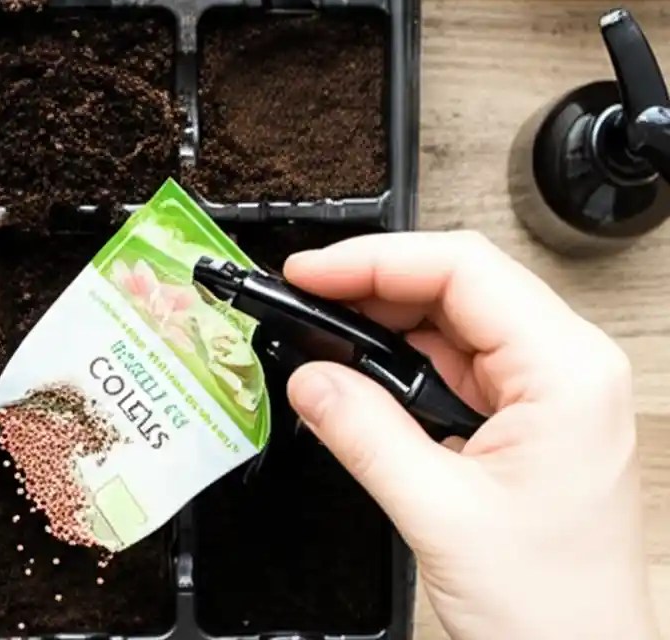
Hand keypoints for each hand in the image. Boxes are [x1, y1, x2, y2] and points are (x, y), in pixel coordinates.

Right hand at [282, 231, 659, 639]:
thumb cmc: (552, 607)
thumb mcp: (438, 513)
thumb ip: (363, 433)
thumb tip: (308, 375)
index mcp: (567, 374)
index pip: (463, 272)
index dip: (375, 261)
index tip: (308, 273)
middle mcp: (567, 370)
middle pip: (457, 285)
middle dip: (371, 288)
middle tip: (298, 300)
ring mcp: (548, 392)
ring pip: (451, 322)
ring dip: (381, 326)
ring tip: (316, 337)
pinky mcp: (525, 418)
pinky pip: (453, 364)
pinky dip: (398, 365)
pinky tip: (356, 375)